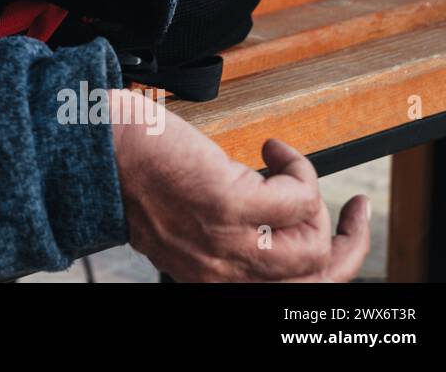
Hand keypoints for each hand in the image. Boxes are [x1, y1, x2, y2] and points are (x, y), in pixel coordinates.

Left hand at [109, 89, 369, 281]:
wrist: (95, 149)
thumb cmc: (133, 173)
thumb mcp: (180, 225)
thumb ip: (220, 238)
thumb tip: (273, 218)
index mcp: (210, 279)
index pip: (289, 296)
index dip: (331, 267)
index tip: (342, 231)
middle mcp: (221, 273)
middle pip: (316, 279)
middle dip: (346, 241)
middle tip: (350, 205)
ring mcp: (227, 241)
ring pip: (312, 245)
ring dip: (313, 199)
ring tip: (286, 167)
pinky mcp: (229, 203)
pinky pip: (298, 196)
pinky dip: (295, 167)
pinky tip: (270, 148)